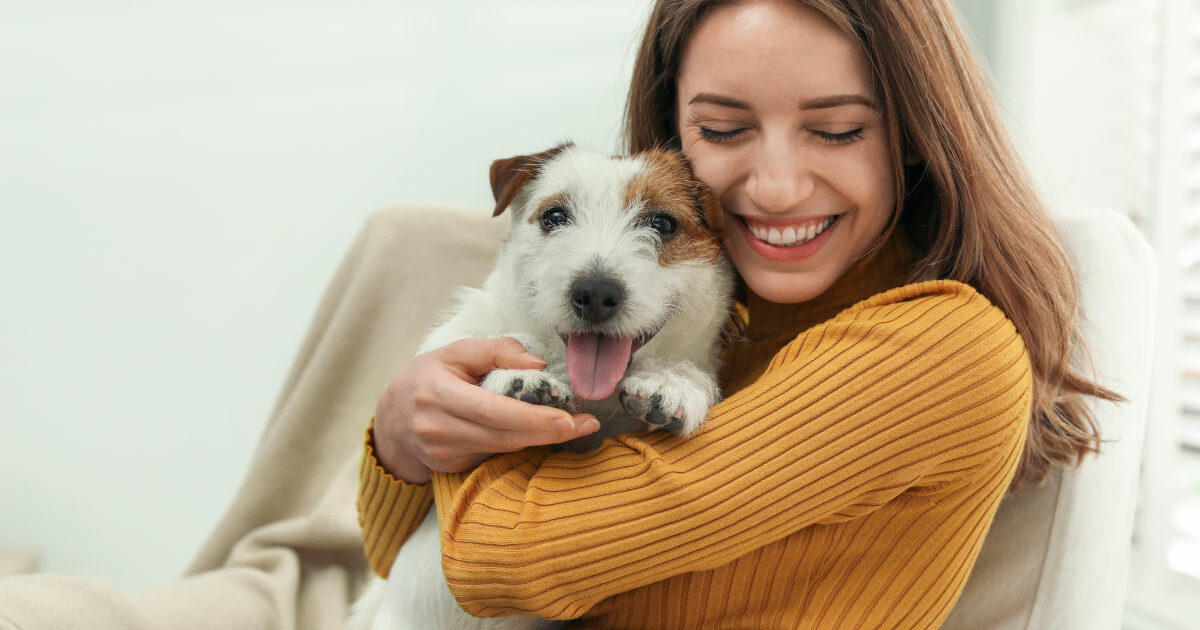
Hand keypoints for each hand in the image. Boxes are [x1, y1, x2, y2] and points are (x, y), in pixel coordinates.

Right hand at [373, 337, 599, 483]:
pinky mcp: (451, 467)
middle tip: (586, 425)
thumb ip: (497, 350)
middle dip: (548, 433)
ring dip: (541, 439)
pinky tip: (541, 434)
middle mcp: (438, 428)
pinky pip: (494, 455)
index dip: (531, 418)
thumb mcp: (455, 352)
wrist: (391, 419)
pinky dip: (520, 444)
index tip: (567, 419)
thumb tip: (538, 364)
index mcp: (437, 393)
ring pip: (502, 448)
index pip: (491, 411)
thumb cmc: (428, 377)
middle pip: (502, 436)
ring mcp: (443, 453)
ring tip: (576, 426)